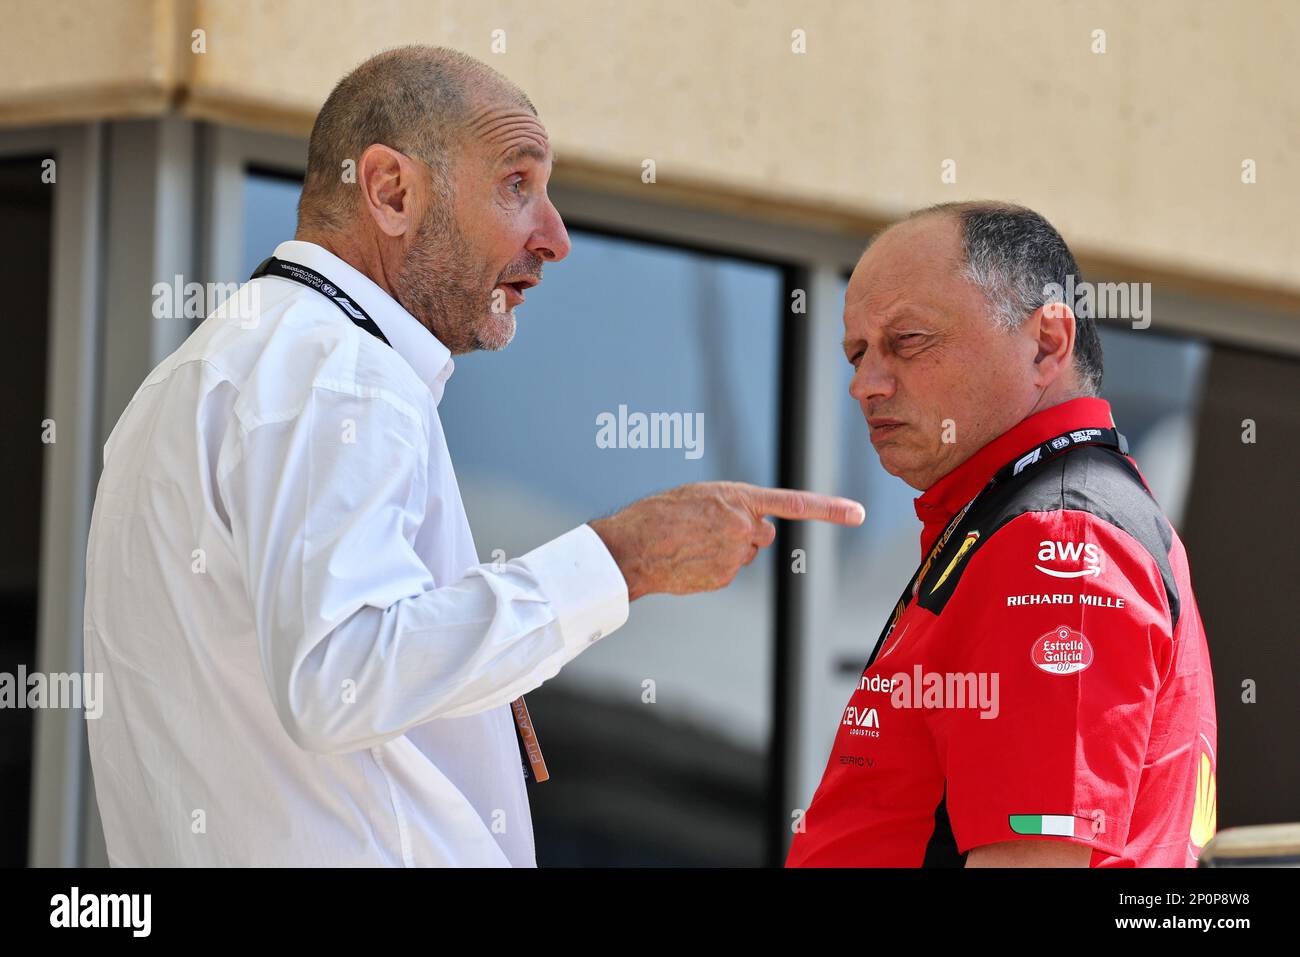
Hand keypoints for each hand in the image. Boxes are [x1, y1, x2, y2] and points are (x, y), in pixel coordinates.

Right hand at [589, 481, 864, 600]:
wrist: (633, 546)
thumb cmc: (659, 515)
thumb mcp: (700, 495)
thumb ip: (733, 506)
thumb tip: (757, 527)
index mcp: (738, 498)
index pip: (794, 503)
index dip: (830, 509)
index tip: (858, 513)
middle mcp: (743, 526)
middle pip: (762, 534)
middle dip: (744, 534)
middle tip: (709, 531)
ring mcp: (735, 555)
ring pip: (743, 555)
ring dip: (724, 552)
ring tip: (690, 545)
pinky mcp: (724, 578)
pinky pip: (727, 573)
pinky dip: (711, 569)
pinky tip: (688, 561)